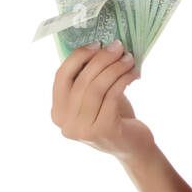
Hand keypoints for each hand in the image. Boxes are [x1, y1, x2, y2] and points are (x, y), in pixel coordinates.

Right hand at [50, 39, 155, 161]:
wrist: (133, 147)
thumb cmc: (114, 117)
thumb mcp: (96, 97)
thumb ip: (88, 78)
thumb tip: (98, 46)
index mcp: (58, 112)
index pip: (61, 77)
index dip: (77, 57)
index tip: (96, 44)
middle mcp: (65, 123)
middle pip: (82, 80)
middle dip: (102, 59)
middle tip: (119, 47)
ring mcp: (82, 129)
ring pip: (97, 87)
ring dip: (115, 68)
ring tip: (129, 58)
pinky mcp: (102, 130)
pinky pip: (112, 95)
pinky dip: (124, 79)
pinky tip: (134, 73)